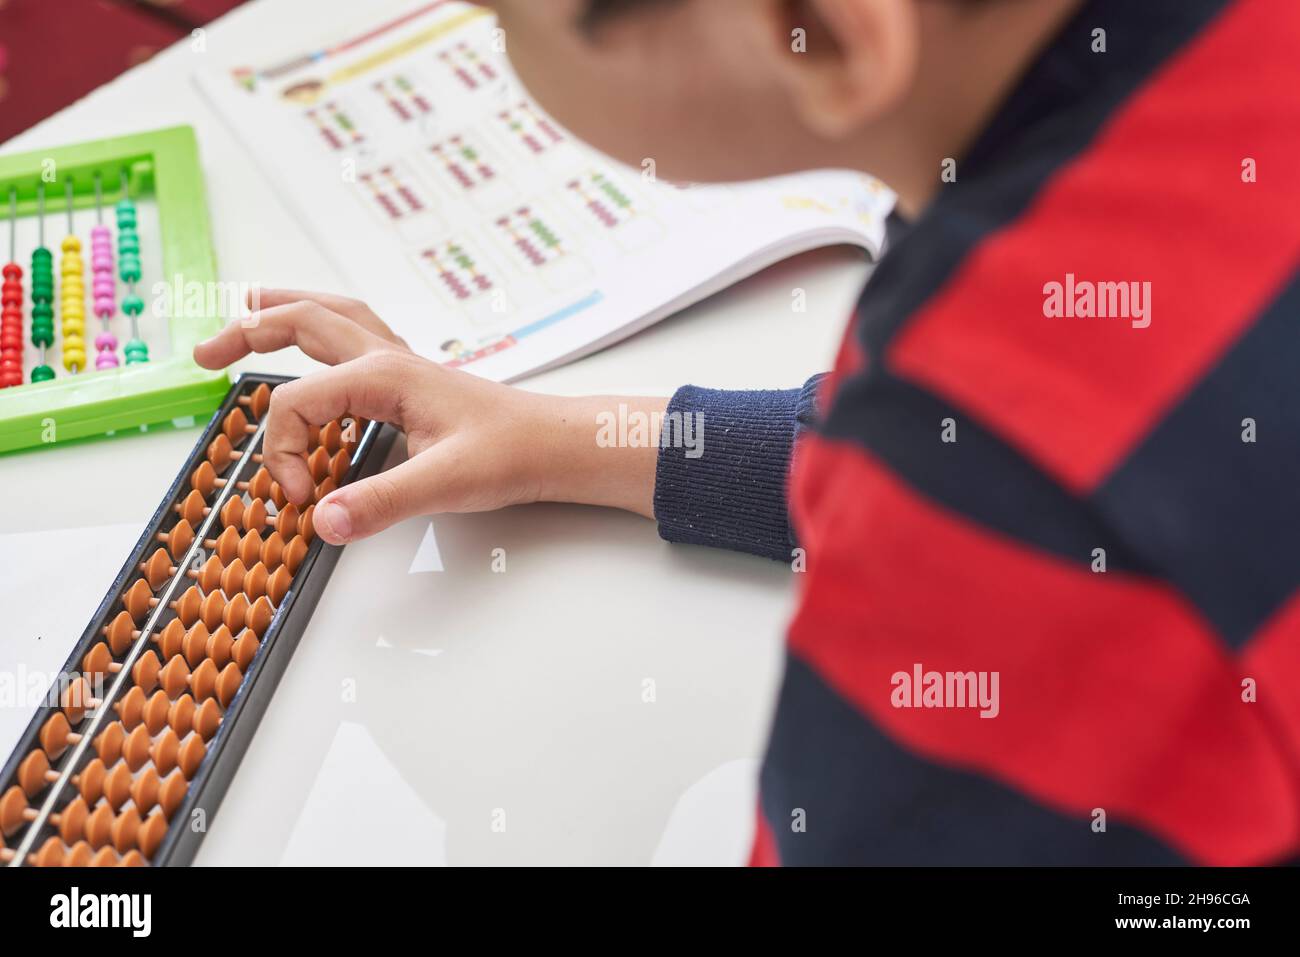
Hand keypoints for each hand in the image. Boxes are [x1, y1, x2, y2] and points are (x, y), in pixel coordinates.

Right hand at [194, 290, 663, 543]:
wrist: (556, 445)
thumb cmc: (512, 454)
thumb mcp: (444, 483)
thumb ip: (379, 503)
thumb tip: (321, 521)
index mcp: (384, 376)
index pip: (299, 404)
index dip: (285, 454)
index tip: (303, 498)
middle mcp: (387, 358)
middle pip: (301, 321)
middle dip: (246, 331)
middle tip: (203, 356)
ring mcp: (399, 364)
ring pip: (329, 314)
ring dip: (283, 309)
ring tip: (245, 308)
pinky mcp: (411, 380)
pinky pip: (354, 333)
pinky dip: (321, 326)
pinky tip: (318, 346)